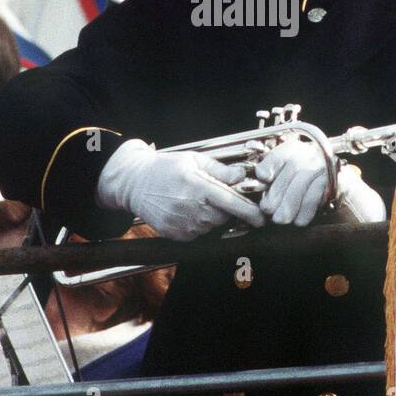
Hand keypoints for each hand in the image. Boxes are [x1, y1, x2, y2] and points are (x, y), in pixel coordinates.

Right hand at [96, 139, 264, 240]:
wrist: (133, 183)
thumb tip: (242, 175)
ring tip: (197, 200)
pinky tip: (188, 209)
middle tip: (216, 195)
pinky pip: (199, 233)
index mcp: (198, 187)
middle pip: (225, 216)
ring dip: (214, 216)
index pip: (233, 204)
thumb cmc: (165, 168)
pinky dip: (200, 224)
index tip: (262, 217)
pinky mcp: (175, 235)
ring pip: (213, 226)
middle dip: (228, 208)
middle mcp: (190, 208)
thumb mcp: (193, 160)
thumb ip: (220, 170)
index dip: (251, 212)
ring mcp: (182, 225)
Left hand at [255, 138, 386, 226]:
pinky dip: (306, 210)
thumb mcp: (285, 178)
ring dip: (290, 204)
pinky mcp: (335, 180)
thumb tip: (257, 193)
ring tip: (280, 219)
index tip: (262, 178)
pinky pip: (318, 194)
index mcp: (294, 149)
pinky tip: (298, 221)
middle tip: (268, 210)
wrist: (334, 188)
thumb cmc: (301, 185)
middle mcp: (310, 153)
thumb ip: (272, 182)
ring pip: (305, 181)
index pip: (280, 153)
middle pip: (293, 168)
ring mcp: (324, 166)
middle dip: (278, 192)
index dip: (270, 165)